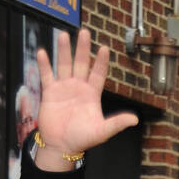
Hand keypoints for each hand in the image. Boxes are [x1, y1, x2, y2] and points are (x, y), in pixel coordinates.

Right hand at [35, 28, 138, 163]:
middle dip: (83, 48)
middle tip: (84, 32)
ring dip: (64, 50)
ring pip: (64, 64)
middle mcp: (79, 87)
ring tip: (64, 35)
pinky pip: (47, 75)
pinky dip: (45, 64)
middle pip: (81, 63)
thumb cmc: (82, 139)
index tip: (104, 48)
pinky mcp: (50, 92)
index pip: (98, 74)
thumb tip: (135, 120)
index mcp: (92, 94)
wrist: (61, 146)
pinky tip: (43, 51)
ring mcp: (64, 88)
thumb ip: (117, 123)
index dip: (101, 62)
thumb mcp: (102, 131)